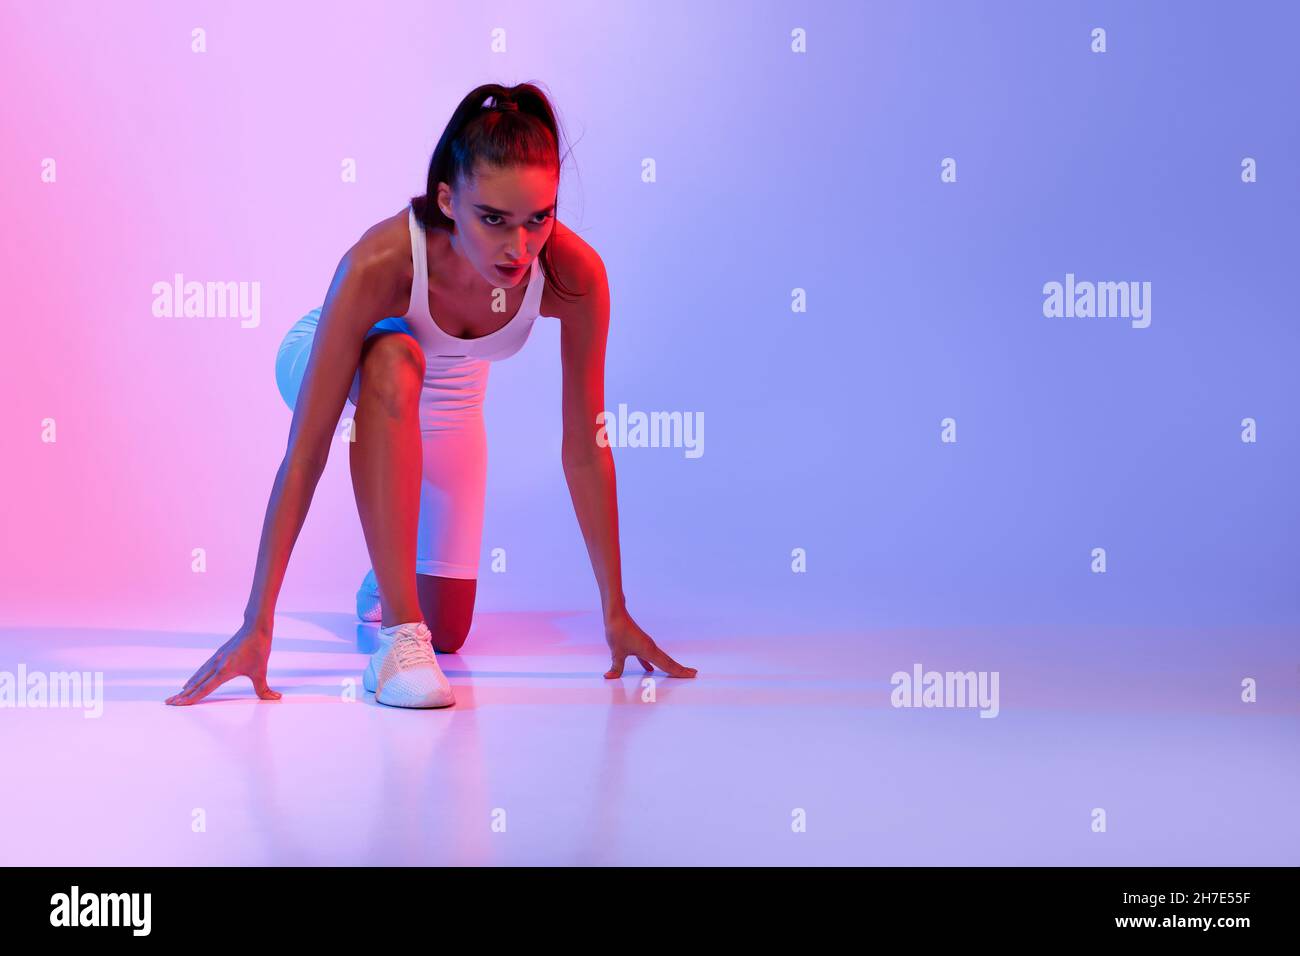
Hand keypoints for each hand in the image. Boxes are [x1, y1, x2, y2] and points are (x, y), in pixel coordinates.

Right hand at [166, 622, 280, 704]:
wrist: (255, 627)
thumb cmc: (258, 648)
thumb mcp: (261, 670)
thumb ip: (264, 688)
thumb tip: (275, 698)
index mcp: (224, 670)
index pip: (204, 689)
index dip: (191, 698)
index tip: (179, 704)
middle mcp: (216, 665)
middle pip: (195, 684)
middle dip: (182, 695)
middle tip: (168, 702)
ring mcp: (216, 659)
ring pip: (198, 676)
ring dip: (186, 687)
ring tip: (177, 695)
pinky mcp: (219, 655)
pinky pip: (202, 670)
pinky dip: (195, 677)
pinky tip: (191, 681)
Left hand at [603, 610, 696, 678]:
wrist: (615, 613)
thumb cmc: (617, 630)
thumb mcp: (616, 651)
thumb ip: (616, 667)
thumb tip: (610, 677)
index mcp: (649, 650)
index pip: (667, 665)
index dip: (679, 671)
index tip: (692, 674)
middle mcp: (651, 647)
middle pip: (669, 661)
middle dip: (680, 669)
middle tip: (694, 674)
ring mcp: (646, 645)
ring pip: (661, 658)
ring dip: (669, 666)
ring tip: (678, 671)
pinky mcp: (639, 643)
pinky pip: (648, 656)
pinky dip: (650, 664)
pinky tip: (648, 670)